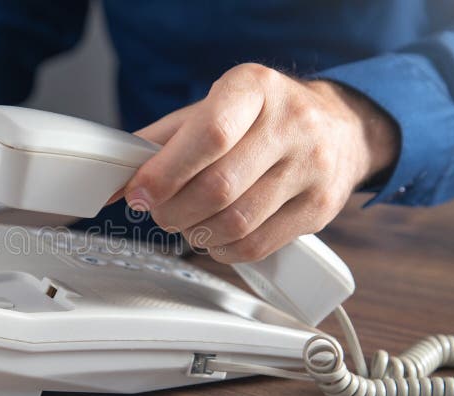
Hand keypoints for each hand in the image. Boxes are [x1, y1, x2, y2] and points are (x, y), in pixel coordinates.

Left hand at [122, 63, 397, 262]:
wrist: (340, 128)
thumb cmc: (261, 118)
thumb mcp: (212, 109)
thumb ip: (160, 142)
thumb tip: (114, 184)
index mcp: (254, 88)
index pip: (209, 134)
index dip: (165, 173)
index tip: (139, 194)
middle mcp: (291, 123)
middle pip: (218, 187)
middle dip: (173, 210)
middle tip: (158, 212)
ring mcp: (312, 166)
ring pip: (236, 222)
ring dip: (195, 232)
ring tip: (186, 223)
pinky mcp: (321, 207)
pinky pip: (257, 245)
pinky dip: (222, 249)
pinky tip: (214, 236)